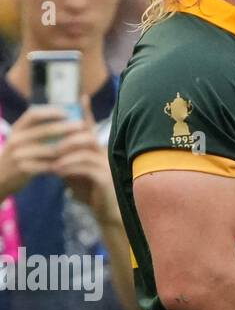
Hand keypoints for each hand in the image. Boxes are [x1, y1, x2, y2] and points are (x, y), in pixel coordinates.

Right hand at [0, 105, 79, 199]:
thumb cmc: (18, 155)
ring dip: (69, 146)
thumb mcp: (21, 139)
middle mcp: (16, 140)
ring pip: (50, 149)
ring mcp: (19, 155)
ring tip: (83, 143)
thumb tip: (64, 114)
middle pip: (46, 130)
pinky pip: (48, 165)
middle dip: (67, 127)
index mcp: (17, 130)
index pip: (33, 114)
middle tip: (83, 126)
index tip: (68, 112)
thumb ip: (37, 129)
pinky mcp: (23, 169)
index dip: (51, 112)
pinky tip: (74, 160)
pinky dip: (62, 162)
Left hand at [51, 97, 117, 224]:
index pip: (92, 128)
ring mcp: (107, 166)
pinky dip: (70, 166)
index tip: (81, 97)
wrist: (108, 213)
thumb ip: (69, 161)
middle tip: (51, 142)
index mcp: (99, 151)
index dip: (87, 112)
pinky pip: (86, 167)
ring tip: (52, 159)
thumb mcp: (77, 174)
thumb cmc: (93, 193)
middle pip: (86, 135)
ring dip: (65, 153)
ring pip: (85, 150)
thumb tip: (54, 151)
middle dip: (67, 136)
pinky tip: (58, 170)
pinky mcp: (105, 179)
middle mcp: (105, 154)